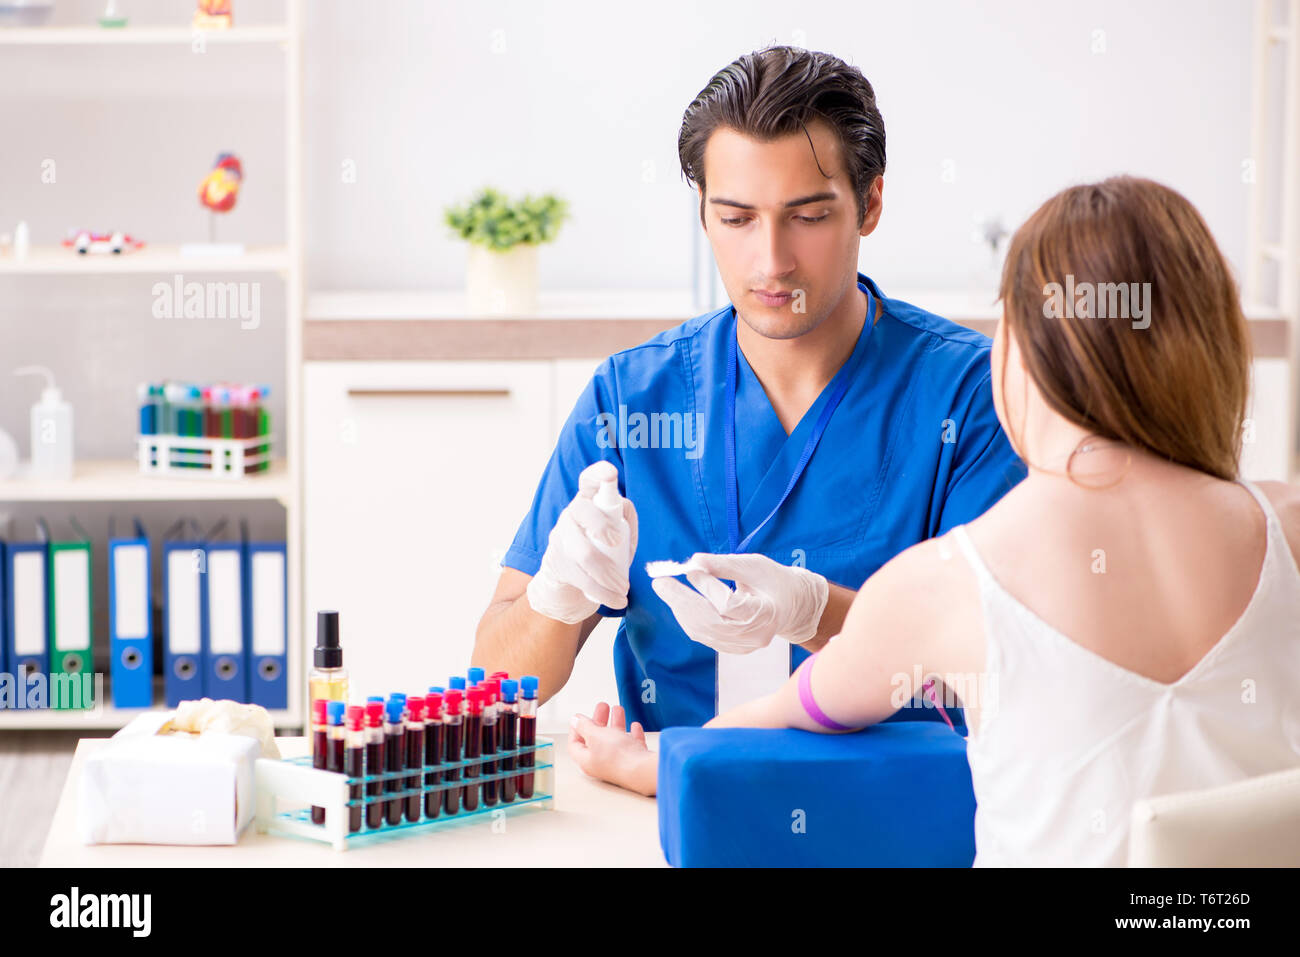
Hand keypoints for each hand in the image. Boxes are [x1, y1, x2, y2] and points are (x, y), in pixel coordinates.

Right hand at [526, 461, 638, 622]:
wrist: (569, 586)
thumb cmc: (602, 554)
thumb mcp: (620, 535)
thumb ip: (625, 519)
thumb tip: (623, 507)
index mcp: (590, 502)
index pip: (589, 481)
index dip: (598, 474)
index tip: (610, 473)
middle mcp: (571, 515)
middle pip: (580, 510)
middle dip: (601, 525)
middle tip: (618, 542)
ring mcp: (560, 538)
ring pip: (583, 552)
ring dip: (609, 575)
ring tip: (624, 589)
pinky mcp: (556, 563)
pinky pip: (581, 578)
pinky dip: (603, 593)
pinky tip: (616, 600)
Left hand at [569, 701, 655, 795]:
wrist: (644, 770)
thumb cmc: (618, 756)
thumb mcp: (595, 735)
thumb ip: (584, 726)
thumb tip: (574, 721)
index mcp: (587, 760)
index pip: (575, 745)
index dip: (576, 729)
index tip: (580, 718)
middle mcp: (602, 764)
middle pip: (596, 740)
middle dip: (599, 721)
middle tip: (603, 707)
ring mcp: (619, 763)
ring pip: (615, 741)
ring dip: (616, 724)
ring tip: (618, 709)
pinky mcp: (635, 762)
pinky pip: (632, 746)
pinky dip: (633, 734)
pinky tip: (635, 726)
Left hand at [650, 552, 828, 653]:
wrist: (791, 606)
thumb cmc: (774, 581)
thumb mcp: (755, 565)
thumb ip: (725, 565)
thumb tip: (693, 561)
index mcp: (767, 615)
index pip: (729, 605)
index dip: (708, 588)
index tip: (692, 570)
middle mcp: (754, 637)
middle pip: (710, 622)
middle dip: (681, 601)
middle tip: (660, 582)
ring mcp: (742, 646)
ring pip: (702, 631)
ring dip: (680, 609)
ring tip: (666, 588)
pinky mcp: (731, 648)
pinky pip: (703, 635)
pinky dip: (687, 617)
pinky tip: (678, 601)